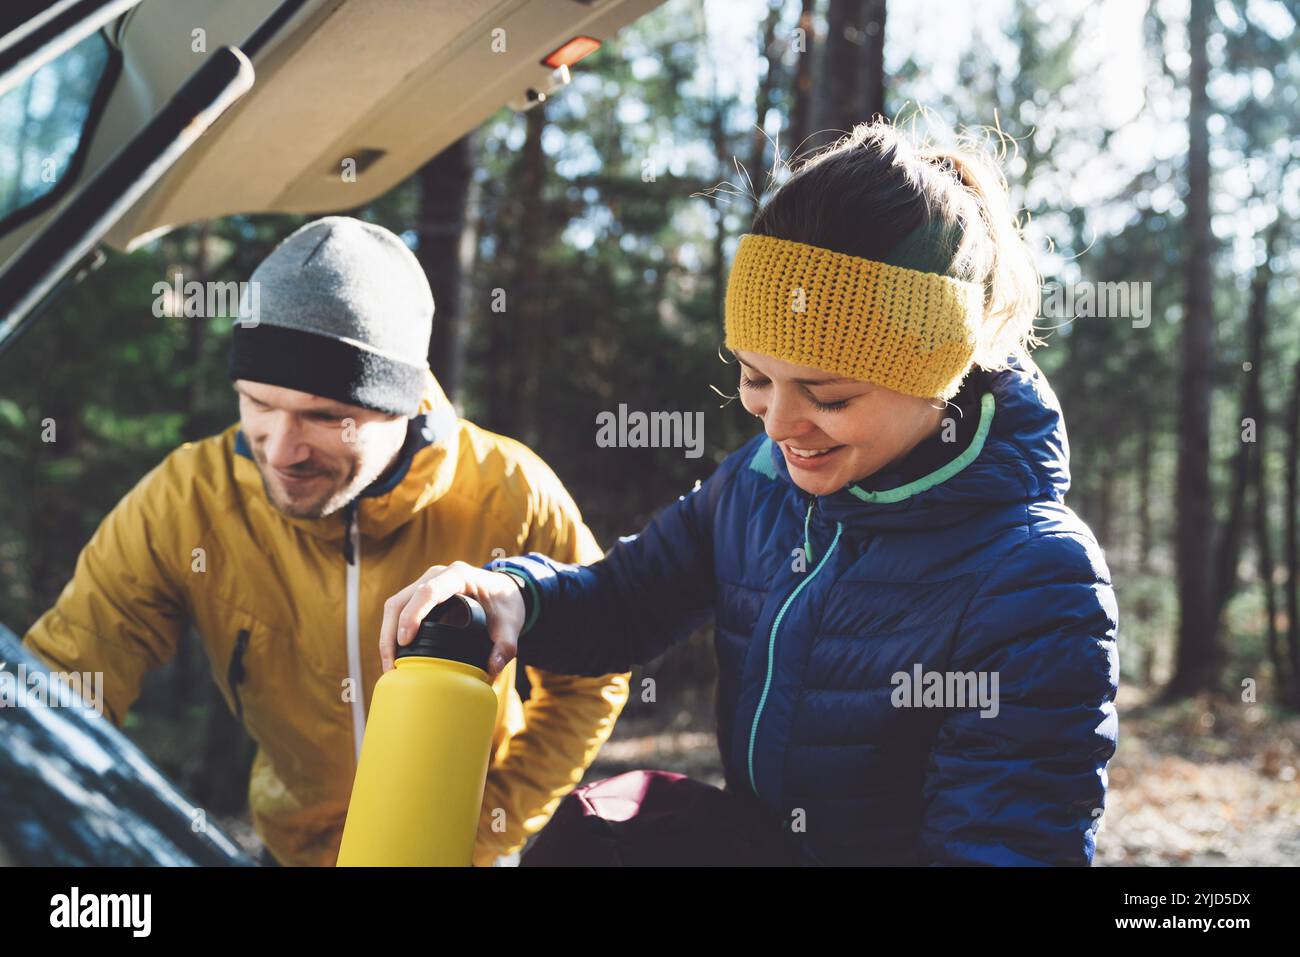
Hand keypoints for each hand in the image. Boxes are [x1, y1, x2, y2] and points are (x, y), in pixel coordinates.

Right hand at [379, 561, 525, 678]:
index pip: (428, 591)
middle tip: (391, 665)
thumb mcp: (512, 624)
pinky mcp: (420, 596)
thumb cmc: (506, 604)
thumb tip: (491, 669)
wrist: (506, 591)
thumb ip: (506, 647)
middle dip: (391, 633)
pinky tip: (395, 656)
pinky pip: (399, 611)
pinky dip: (392, 633)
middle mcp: (437, 575)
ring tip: (390, 666)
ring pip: (394, 606)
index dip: (412, 615)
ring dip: (387, 635)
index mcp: (459, 576)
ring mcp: (426, 583)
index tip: (405, 641)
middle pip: (402, 600)